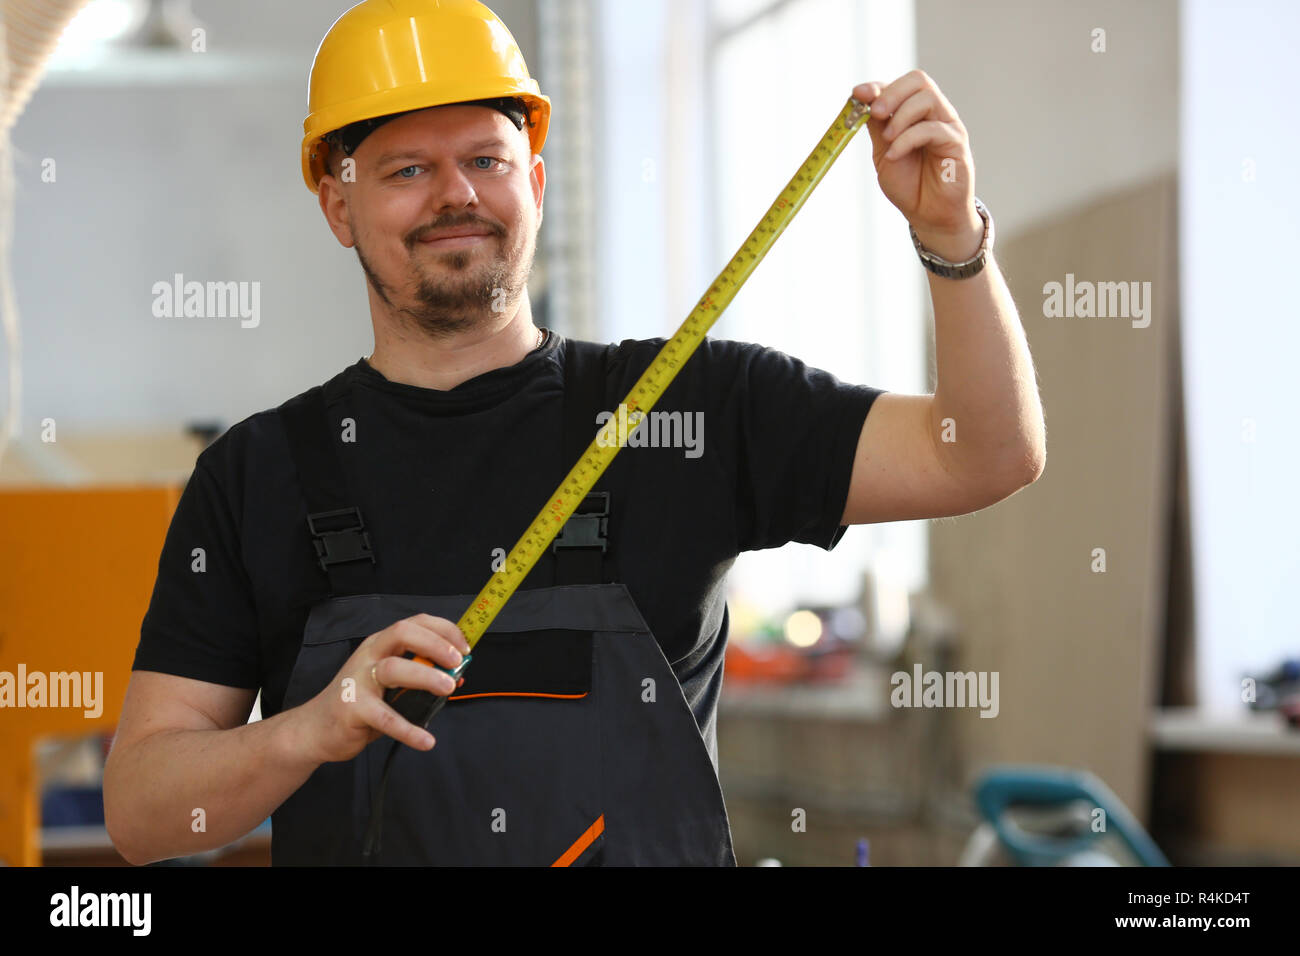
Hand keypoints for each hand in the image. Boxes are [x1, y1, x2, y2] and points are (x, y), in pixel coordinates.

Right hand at [298, 613, 471, 764]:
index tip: (465, 647)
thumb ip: (419, 677)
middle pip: (402, 634)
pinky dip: (408, 729)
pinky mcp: (353, 709)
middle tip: (457, 661)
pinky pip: (385, 718)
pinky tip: (426, 740)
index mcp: (381, 645)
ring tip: (449, 689)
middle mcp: (369, 656)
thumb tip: (458, 676)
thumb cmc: (359, 702)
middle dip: (435, 643)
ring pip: (393, 669)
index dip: (444, 630)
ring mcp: (358, 680)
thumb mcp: (390, 684)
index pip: (415, 623)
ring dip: (425, 676)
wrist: (315, 729)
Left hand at [853, 71, 982, 261]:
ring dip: (900, 116)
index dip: (879, 86)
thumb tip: (861, 99)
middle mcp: (936, 114)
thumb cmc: (909, 185)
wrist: (928, 215)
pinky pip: (933, 129)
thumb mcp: (883, 152)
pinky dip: (907, 140)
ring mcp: (948, 126)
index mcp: (917, 113)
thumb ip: (876, 126)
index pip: (902, 85)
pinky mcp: (957, 144)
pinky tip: (894, 156)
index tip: (858, 94)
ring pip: (928, 99)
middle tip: (874, 112)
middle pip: (919, 81)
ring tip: (887, 140)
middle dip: (892, 93)